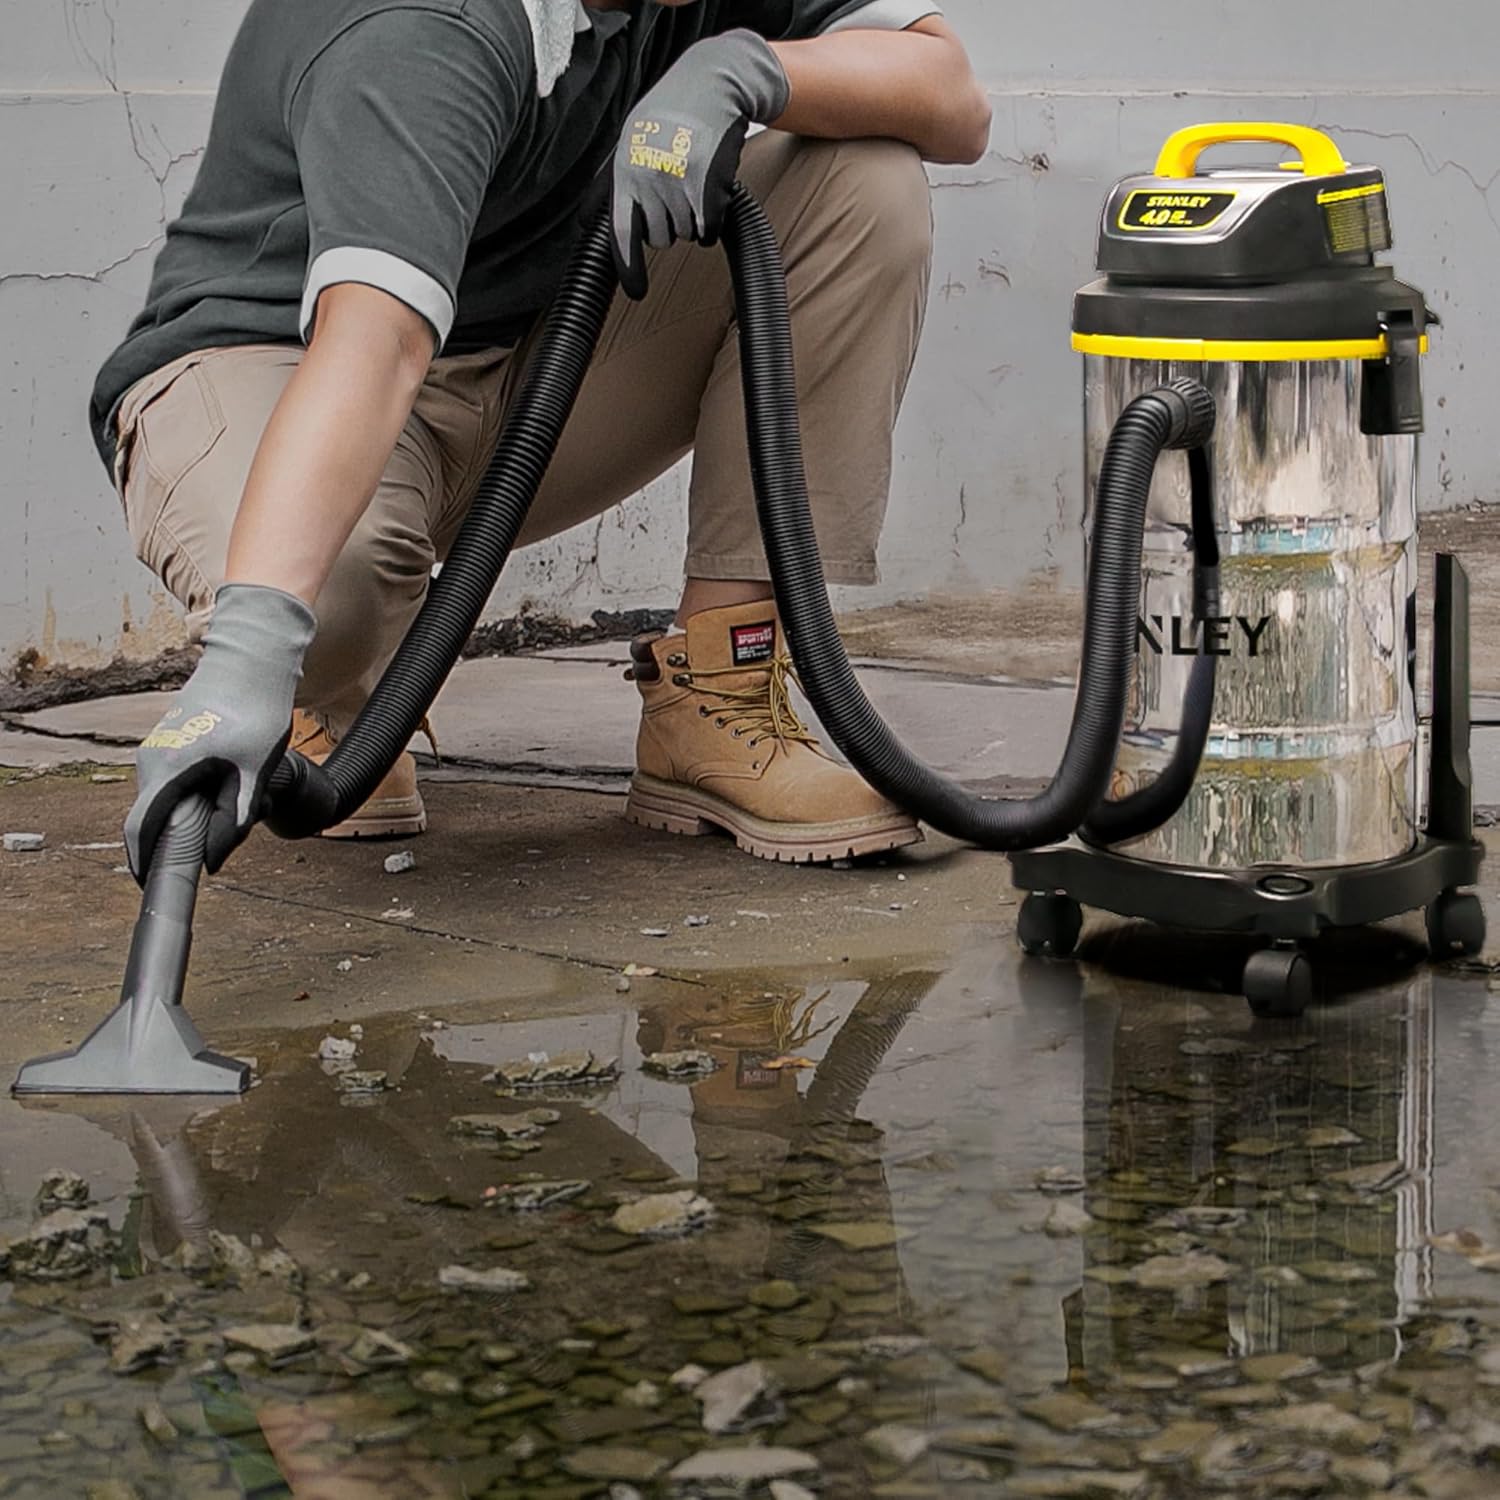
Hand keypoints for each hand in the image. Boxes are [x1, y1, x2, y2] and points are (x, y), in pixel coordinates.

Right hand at [125, 583, 316, 881]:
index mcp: (165, 769)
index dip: (143, 862)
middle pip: (154, 816)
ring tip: (237, 795)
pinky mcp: (171, 740)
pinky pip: (174, 779)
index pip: (140, 829)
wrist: (253, 657)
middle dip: (181, 836)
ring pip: (167, 797)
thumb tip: (214, 858)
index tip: (154, 883)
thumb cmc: (254, 709)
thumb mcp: (253, 771)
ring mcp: (158, 747)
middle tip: (220, 837)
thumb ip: (234, 816)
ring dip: (192, 811)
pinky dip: (195, 792)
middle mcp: (151, 759)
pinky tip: (233, 778)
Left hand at [611, 29, 789, 298]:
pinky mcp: (710, 185)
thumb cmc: (666, 115)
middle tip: (673, 192)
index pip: (623, 233)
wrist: (710, 84)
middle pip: (661, 239)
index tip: (636, 292)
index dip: (629, 268)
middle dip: (668, 225)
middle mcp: (650, 178)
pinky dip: (712, 219)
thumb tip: (586, 223)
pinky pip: (710, 228)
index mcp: (627, 172)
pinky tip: (709, 190)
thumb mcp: (629, 141)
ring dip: (691, 219)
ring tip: (690, 182)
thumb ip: (610, 186)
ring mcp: (681, 182)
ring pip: (687, 234)